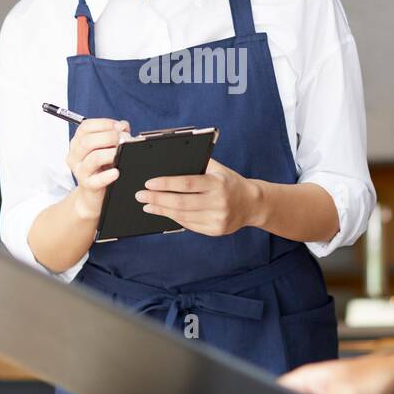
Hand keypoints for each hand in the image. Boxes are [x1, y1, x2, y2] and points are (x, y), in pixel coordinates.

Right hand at [64, 118, 128, 221]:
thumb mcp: (106, 147)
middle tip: (124, 139)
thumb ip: (115, 134)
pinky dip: (107, 176)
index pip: (86, 127)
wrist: (92, 195)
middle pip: (88, 141)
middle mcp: (75, 155)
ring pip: (93, 158)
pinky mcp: (88, 185)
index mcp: (78, 142)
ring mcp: (80, 171)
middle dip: (109, 137)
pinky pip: (96, 180)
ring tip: (122, 153)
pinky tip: (116, 172)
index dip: (105, 124)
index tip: (120, 127)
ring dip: (110, 153)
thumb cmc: (101, 168)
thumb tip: (123, 126)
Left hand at [134, 158, 262, 235]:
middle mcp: (219, 202)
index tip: (149, 183)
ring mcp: (218, 219)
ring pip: (183, 216)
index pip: (187, 183)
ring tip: (148, 204)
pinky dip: (173, 218)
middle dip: (157, 199)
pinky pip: (189, 225)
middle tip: (140, 195)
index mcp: (218, 183)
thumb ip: (196, 165)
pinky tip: (163, 212)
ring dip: (162, 210)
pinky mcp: (216, 230)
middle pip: (181, 202)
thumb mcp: (217, 169)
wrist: (252, 204)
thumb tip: (167, 163)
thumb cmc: (228, 182)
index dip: (166, 184)